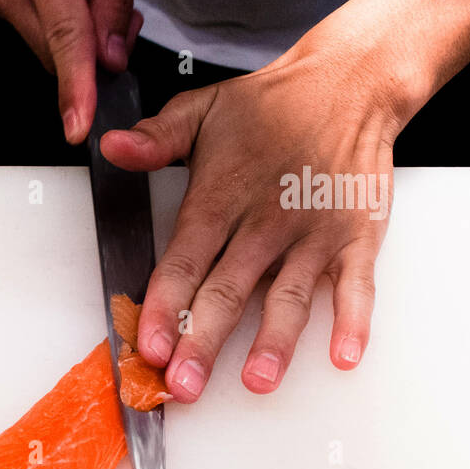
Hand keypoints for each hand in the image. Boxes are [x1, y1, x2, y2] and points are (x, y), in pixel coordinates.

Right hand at [0, 0, 148, 142]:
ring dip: (75, 35)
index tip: (78, 126)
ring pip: (42, 45)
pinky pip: (30, 28)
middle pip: (54, 51)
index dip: (75, 89)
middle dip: (92, 50)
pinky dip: (56, 21)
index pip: (63, 40)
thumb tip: (110, 58)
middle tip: (121, 16)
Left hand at [99, 39, 401, 400]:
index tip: (148, 346)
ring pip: (289, 297)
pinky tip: (342, 356)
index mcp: (221, 198)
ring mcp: (313, 233)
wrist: (350, 82)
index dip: (165, 305)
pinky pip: (357, 285)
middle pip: (228, 292)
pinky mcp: (356, 237)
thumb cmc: (269, 104)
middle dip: (203, 342)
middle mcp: (266, 222)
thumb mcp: (202, 110)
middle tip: (184, 385)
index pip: (185, 260)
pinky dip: (353, 321)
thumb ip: (156, 138)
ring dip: (274, 342)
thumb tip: (112, 146)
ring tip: (257, 382)